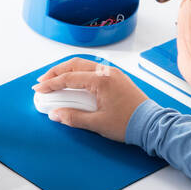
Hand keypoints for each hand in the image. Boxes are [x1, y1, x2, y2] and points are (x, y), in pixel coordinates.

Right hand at [33, 57, 148, 141]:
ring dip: (67, 71)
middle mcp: (107, 72)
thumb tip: (56, 114)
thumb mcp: (97, 123)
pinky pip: (93, 69)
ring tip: (55, 80)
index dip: (51, 84)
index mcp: (101, 81)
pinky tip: (74, 81)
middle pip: (74, 65)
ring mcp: (113, 73)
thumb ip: (73, 117)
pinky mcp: (117, 78)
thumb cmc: (129, 123)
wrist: (151, 124)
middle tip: (43, 82)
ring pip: (84, 65)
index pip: (68, 78)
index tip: (39, 89)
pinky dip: (79, 73)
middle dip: (56, 72)